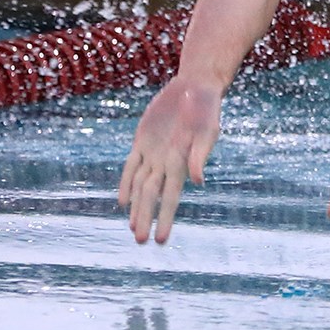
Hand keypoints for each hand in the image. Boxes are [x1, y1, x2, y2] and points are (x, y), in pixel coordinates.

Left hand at [118, 76, 221, 244]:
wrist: (195, 87)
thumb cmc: (206, 108)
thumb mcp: (207, 130)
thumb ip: (200, 155)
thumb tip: (197, 181)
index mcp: (181, 163)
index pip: (170, 198)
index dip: (165, 219)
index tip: (162, 240)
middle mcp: (166, 163)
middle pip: (152, 197)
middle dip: (146, 219)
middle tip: (140, 241)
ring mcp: (153, 153)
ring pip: (141, 186)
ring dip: (137, 208)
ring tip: (132, 230)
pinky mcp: (143, 142)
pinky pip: (131, 166)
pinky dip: (126, 183)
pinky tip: (123, 202)